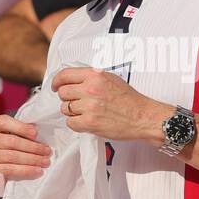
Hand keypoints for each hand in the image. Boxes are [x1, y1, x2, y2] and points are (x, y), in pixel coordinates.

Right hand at [0, 114, 50, 181]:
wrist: (1, 163)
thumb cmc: (11, 144)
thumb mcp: (14, 131)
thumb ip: (22, 128)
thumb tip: (36, 130)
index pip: (4, 123)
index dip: (21, 128)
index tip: (36, 133)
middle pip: (11, 142)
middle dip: (33, 147)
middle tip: (47, 151)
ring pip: (12, 157)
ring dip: (32, 160)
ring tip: (45, 162)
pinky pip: (10, 171)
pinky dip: (26, 171)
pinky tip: (37, 171)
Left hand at [52, 66, 168, 141]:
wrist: (143, 117)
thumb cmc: (129, 99)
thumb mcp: (111, 79)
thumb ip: (91, 77)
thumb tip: (71, 80)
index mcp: (96, 75)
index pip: (65, 75)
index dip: (57, 81)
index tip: (55, 86)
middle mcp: (91, 89)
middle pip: (63, 93)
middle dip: (68, 98)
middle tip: (78, 102)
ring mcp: (89, 106)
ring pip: (65, 108)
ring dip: (72, 111)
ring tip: (87, 112)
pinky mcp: (89, 122)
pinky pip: (70, 122)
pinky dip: (76, 123)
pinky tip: (87, 121)